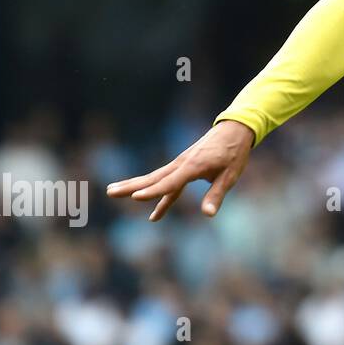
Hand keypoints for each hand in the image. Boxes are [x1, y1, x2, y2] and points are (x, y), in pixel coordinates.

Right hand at [106, 119, 254, 220]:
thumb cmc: (234, 153)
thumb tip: (208, 214)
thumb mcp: (230, 176)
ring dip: (134, 185)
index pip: (170, 183)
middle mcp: (182, 164)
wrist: (234, 130)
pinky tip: (150, 208)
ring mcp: (180, 164)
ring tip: (112, 191)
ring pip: (154, 177)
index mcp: (194, 166)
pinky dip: (155, 191)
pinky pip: (165, 180)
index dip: (154, 193)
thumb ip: (217, 194)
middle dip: (131, 186)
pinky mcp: (182, 165)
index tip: (135, 197)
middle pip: (154, 178)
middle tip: (109, 192)